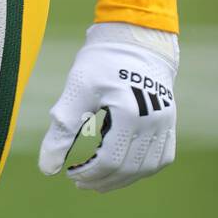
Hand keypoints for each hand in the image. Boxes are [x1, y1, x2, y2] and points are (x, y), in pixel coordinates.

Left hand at [38, 21, 177, 191]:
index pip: (111, 160)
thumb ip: (62, 129)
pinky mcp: (170, 120)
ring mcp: (166, 121)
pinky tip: (123, 167)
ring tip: (98, 179)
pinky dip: (143, 167)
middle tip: (79, 181)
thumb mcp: (77, 88)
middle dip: (103, 180)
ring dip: (123, 178)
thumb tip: (47, 168)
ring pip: (148, 167)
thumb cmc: (102, 59)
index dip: (90, 174)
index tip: (70, 175)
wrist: (134, 36)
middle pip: (129, 168)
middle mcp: (153, 120)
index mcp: (130, 112)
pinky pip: (162, 156)